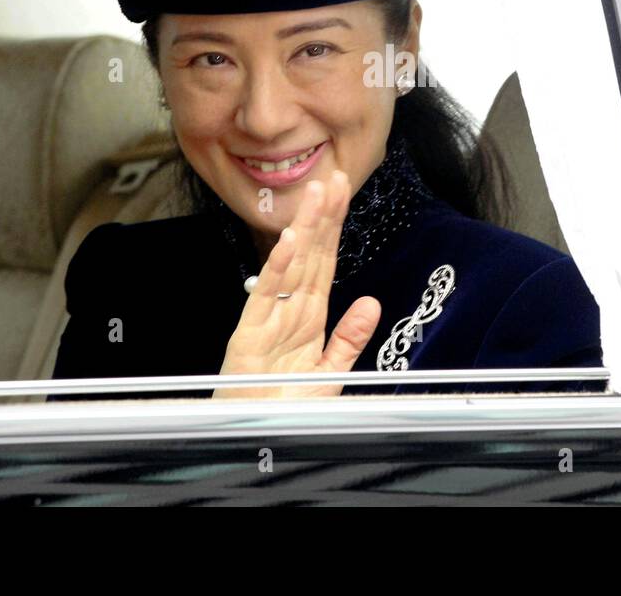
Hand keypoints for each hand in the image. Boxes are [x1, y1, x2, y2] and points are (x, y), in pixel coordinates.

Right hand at [213, 169, 381, 398]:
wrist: (254, 442)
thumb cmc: (282, 410)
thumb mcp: (328, 373)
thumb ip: (349, 339)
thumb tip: (371, 303)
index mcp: (307, 318)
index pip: (325, 263)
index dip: (335, 228)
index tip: (344, 194)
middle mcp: (288, 311)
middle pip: (310, 255)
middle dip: (322, 216)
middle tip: (334, 176)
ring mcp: (268, 320)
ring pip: (290, 266)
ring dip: (304, 228)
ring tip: (316, 193)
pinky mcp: (249, 335)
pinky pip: (266, 296)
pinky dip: (278, 267)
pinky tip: (290, 241)